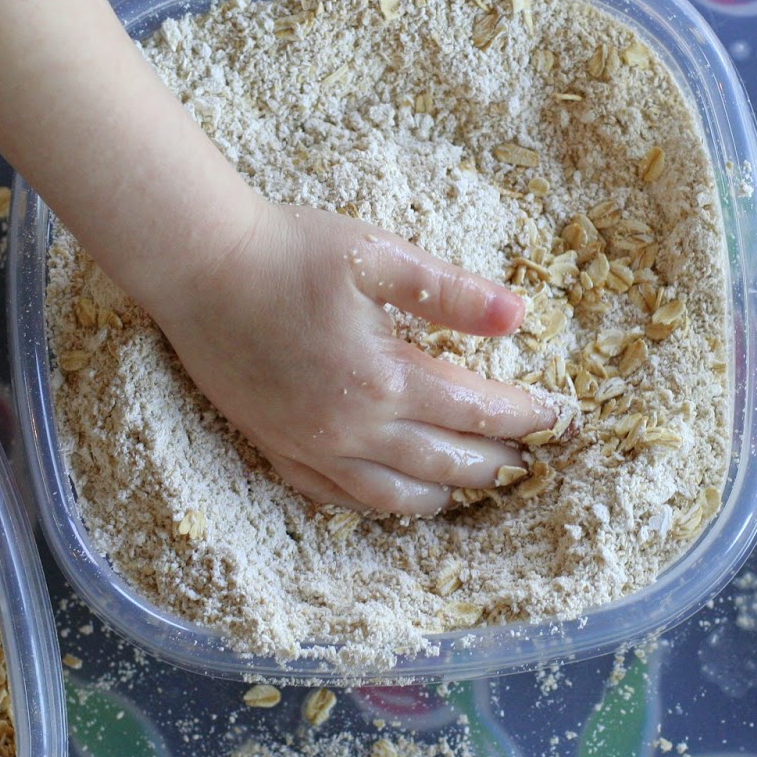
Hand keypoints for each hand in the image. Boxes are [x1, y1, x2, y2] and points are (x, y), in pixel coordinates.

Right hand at [149, 198, 556, 515]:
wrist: (198, 267)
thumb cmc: (289, 251)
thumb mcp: (377, 256)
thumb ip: (451, 292)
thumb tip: (520, 314)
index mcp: (385, 378)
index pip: (476, 410)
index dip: (524, 416)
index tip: (558, 415)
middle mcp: (353, 427)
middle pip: (446, 462)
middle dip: (497, 463)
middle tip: (532, 461)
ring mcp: (312, 446)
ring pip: (395, 496)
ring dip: (446, 495)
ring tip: (477, 487)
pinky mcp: (278, 448)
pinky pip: (337, 498)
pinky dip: (380, 505)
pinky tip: (399, 499)